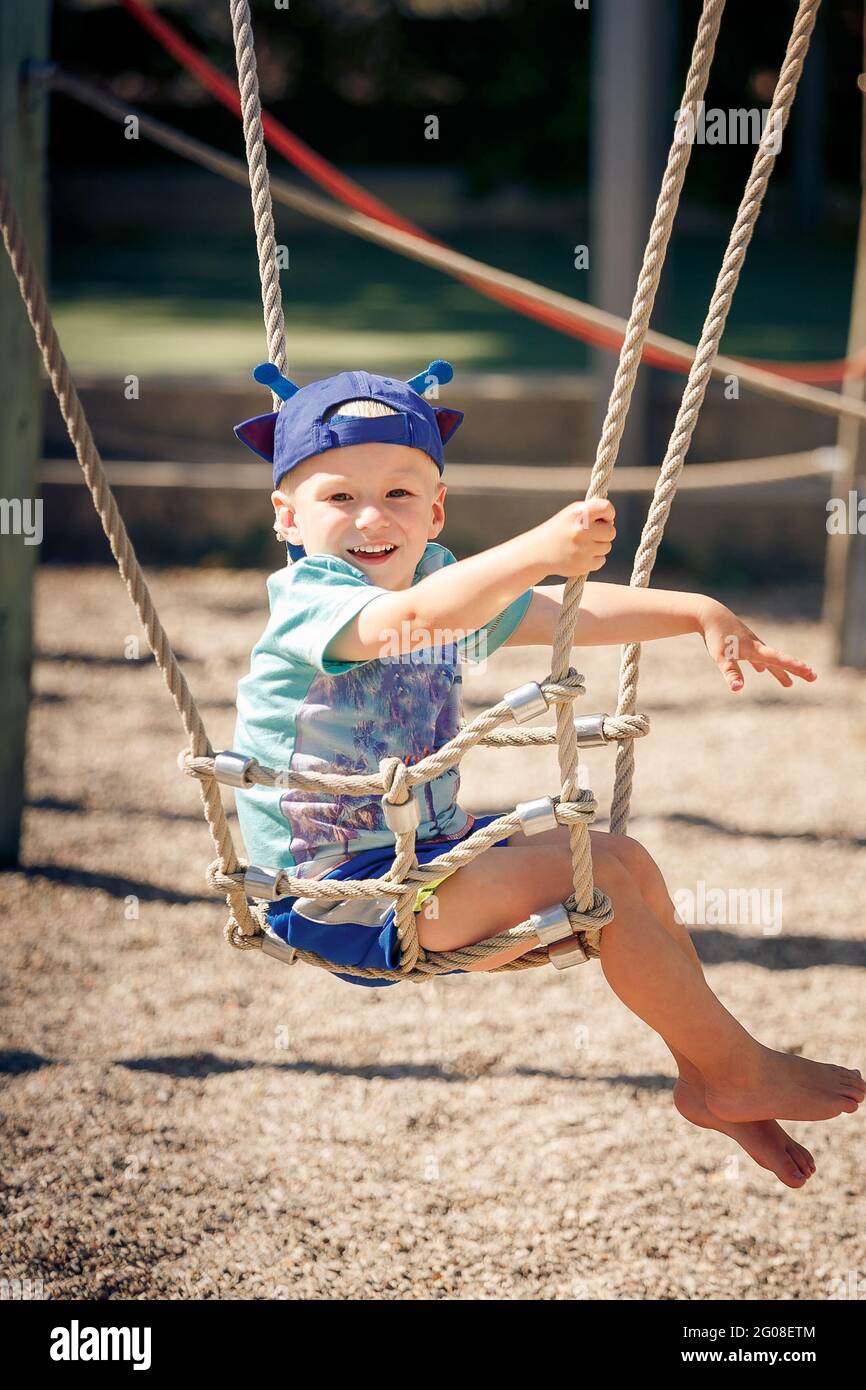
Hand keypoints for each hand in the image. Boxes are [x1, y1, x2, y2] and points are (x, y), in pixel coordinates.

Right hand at [536, 498, 615, 577]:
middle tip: (592, 533)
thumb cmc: (559, 529)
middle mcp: (581, 531)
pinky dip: (594, 558)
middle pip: (611, 531)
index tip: (604, 517)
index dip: (609, 513)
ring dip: (598, 546)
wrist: (539, 552)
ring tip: (582, 544)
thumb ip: (592, 511)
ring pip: (607, 547)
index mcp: (579, 514)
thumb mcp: (572, 513)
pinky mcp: (583, 566)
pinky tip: (581, 555)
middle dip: (604, 532)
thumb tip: (611, 519)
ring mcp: (582, 550)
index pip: (607, 508)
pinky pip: (601, 560)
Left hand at [697, 599, 816, 692]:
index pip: (780, 660)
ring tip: (788, 683)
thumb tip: (737, 689)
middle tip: (813, 678)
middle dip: (795, 670)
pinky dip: (761, 664)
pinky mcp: (741, 642)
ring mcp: (749, 643)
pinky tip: (759, 669)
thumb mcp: (721, 657)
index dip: (795, 667)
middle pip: (779, 661)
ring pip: (768, 660)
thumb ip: (731, 673)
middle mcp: (756, 646)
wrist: (709, 613)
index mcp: (755, 650)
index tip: (811, 673)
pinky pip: (756, 656)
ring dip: (778, 672)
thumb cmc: (715, 635)